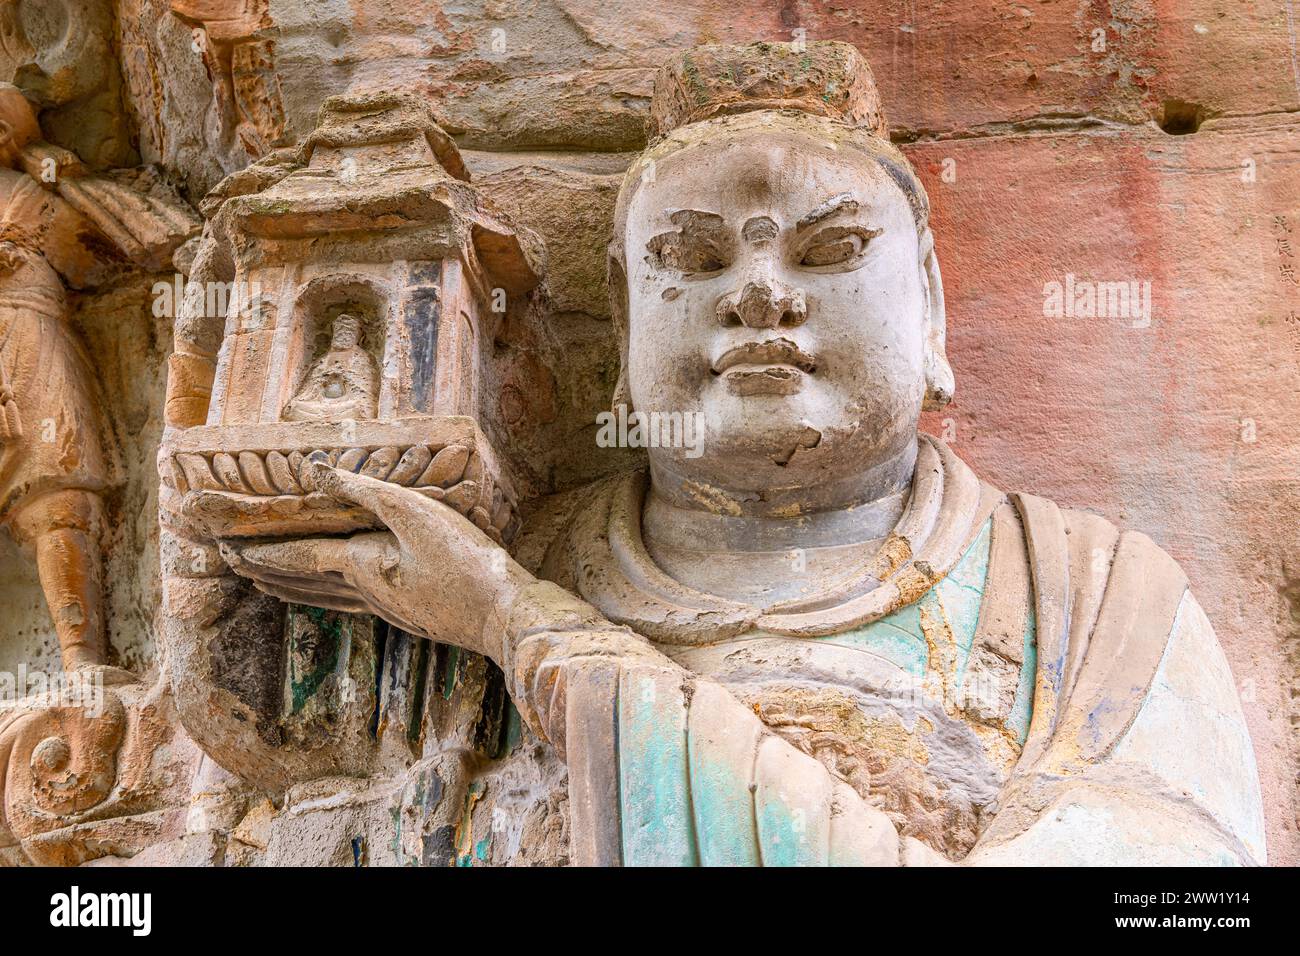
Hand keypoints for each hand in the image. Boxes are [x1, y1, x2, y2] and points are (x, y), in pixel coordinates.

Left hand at [216, 459, 534, 660]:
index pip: (298, 557)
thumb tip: (317, 470)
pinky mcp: (406, 614)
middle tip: (232, 564)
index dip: (261, 551)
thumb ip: (366, 491)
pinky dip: (322, 597)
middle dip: (265, 569)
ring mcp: (385, 608)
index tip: (226, 550)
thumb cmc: (464, 562)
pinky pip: (347, 604)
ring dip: (289, 588)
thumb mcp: (416, 514)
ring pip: (323, 597)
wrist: (501, 616)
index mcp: (361, 566)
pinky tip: (336, 596)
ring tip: (265, 583)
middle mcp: (364, 592)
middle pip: (302, 582)